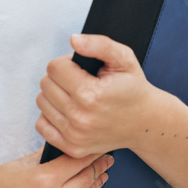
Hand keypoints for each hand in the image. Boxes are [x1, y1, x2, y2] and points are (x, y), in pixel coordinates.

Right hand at [0, 147, 113, 187]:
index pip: (79, 163)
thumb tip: (66, 151)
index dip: (93, 155)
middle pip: (85, 183)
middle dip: (98, 170)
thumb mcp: (20, 164)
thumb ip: (46, 158)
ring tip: (97, 180)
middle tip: (106, 163)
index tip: (101, 150)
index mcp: (43, 181)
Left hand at [35, 33, 157, 157]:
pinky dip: (52, 115)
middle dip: (60, 78)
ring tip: (76, 96)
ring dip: (55, 95)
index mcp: (90, 94)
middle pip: (46, 84)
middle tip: (80, 81)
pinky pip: (42, 125)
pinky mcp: (72, 147)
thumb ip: (98, 45)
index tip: (81, 69)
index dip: (67, 63)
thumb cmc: (133, 89)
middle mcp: (80, 117)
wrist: (145, 122)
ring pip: (42, 102)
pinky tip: (70, 111)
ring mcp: (75, 135)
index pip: (54, 67)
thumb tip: (74, 40)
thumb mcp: (123, 59)